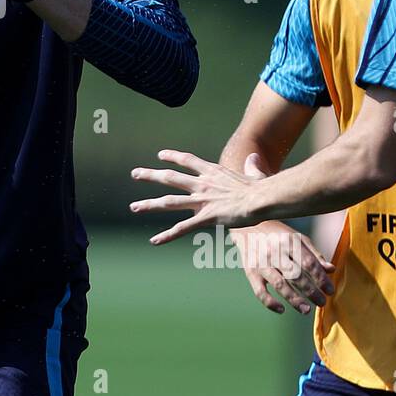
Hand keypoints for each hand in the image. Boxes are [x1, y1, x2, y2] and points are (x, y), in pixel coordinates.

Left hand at [129, 148, 272, 241]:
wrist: (261, 199)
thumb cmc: (261, 189)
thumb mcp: (254, 174)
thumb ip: (251, 166)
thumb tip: (254, 157)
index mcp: (212, 173)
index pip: (187, 160)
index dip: (172, 157)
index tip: (160, 155)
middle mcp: (202, 184)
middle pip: (170, 177)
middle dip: (150, 175)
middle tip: (135, 173)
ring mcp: (201, 201)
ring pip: (168, 202)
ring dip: (149, 205)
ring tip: (133, 207)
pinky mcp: (205, 217)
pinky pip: (182, 228)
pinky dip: (167, 235)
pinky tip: (155, 241)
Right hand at [232, 218, 335, 314]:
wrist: (246, 227)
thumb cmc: (277, 234)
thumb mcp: (297, 238)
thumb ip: (314, 253)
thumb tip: (331, 270)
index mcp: (289, 241)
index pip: (309, 263)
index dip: (321, 279)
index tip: (330, 290)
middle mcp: (274, 252)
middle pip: (296, 275)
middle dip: (311, 291)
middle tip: (322, 302)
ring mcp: (261, 263)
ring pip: (279, 285)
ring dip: (294, 300)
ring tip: (306, 310)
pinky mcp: (250, 272)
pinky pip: (259, 291)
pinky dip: (270, 303)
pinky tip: (281, 310)